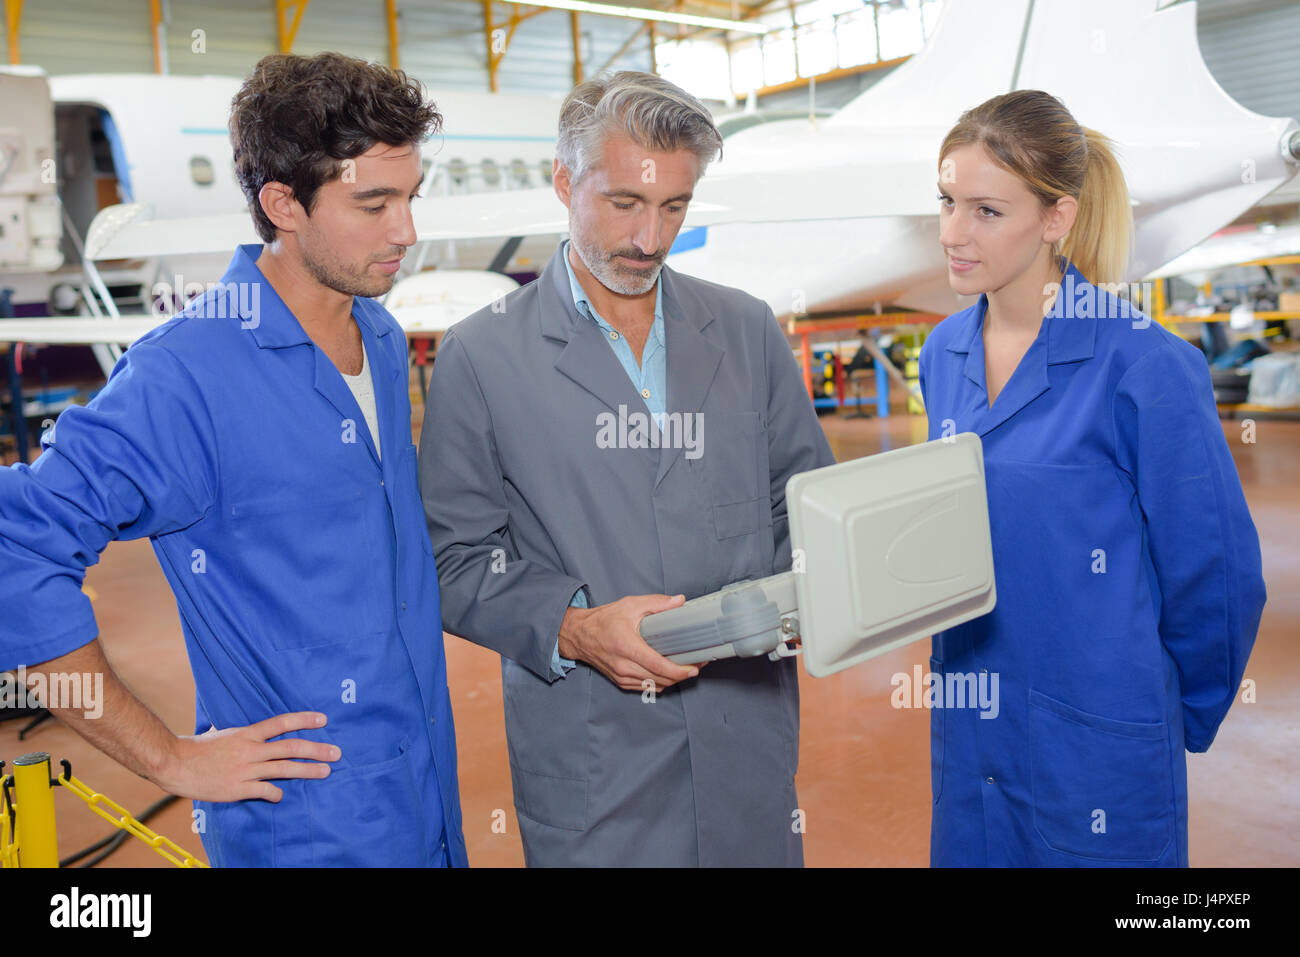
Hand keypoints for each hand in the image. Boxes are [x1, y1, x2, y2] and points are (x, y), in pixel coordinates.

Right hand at [157, 711, 340, 801]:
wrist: (175, 764)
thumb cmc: (197, 748)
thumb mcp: (222, 732)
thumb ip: (239, 732)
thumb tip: (244, 727)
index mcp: (247, 733)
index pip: (281, 723)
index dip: (304, 720)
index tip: (323, 720)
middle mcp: (250, 749)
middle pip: (291, 747)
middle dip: (317, 749)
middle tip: (336, 752)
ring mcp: (245, 769)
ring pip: (284, 769)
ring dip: (308, 770)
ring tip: (326, 771)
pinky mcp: (238, 788)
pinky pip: (265, 791)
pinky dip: (276, 793)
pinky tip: (282, 795)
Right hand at [558, 593, 700, 692]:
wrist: (578, 635)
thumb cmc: (602, 620)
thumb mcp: (630, 605)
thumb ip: (656, 603)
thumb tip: (679, 602)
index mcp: (627, 647)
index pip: (658, 666)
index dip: (679, 670)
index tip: (693, 668)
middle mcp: (624, 666)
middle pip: (660, 679)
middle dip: (682, 675)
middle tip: (697, 664)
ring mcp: (622, 677)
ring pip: (655, 686)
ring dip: (672, 680)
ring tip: (685, 668)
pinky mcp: (621, 682)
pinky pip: (646, 687)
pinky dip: (660, 682)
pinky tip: (668, 672)